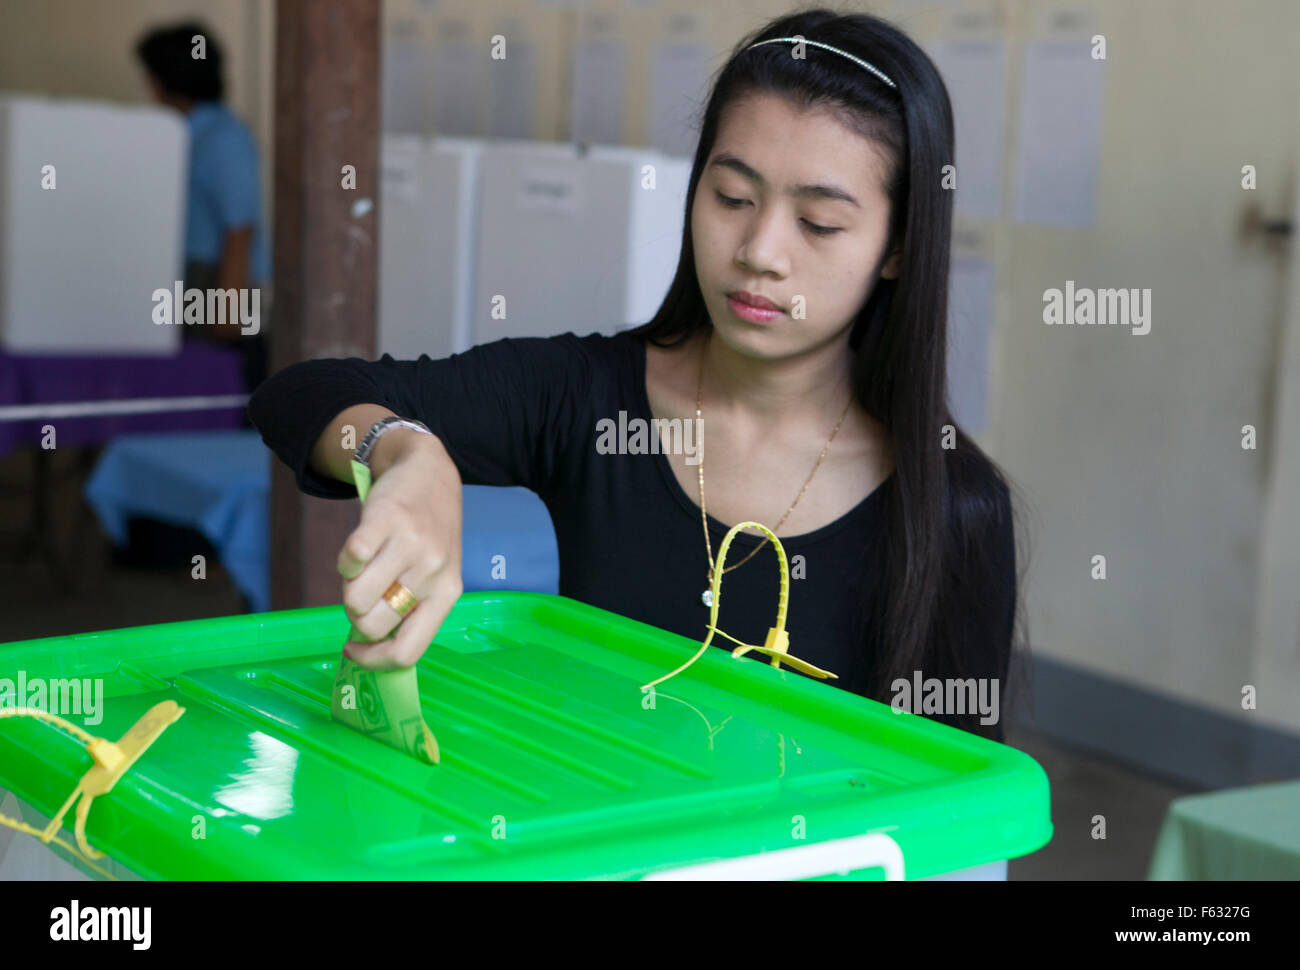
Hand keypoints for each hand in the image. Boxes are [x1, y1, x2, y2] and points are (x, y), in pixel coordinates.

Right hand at [336, 435, 462, 669]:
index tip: (353, 650)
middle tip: (366, 591)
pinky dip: (345, 558)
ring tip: (364, 568)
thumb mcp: (436, 573)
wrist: (429, 472)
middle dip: (357, 615)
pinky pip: (349, 559)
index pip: (408, 651)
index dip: (373, 660)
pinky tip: (360, 548)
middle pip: (372, 626)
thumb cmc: (429, 533)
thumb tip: (367, 646)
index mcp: (448, 594)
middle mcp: (434, 572)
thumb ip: (411, 608)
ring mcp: (412, 545)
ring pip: (355, 598)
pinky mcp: (386, 519)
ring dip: (349, 586)